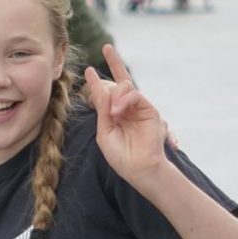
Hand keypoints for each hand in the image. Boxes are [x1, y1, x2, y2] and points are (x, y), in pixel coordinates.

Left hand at [83, 44, 167, 182]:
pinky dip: (125, 100)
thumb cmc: (121, 155)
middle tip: (105, 100)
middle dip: (107, 80)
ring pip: (124, 86)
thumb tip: (100, 87)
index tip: (88, 69)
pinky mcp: (150, 109)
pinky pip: (135, 94)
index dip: (97, 80)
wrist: (138, 169)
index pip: (106, 91)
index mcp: (115, 113)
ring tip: (113, 113)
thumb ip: (102, 109)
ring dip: (115, 97)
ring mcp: (139, 107)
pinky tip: (118, 111)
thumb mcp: (105, 131)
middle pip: (117, 82)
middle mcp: (127, 107)